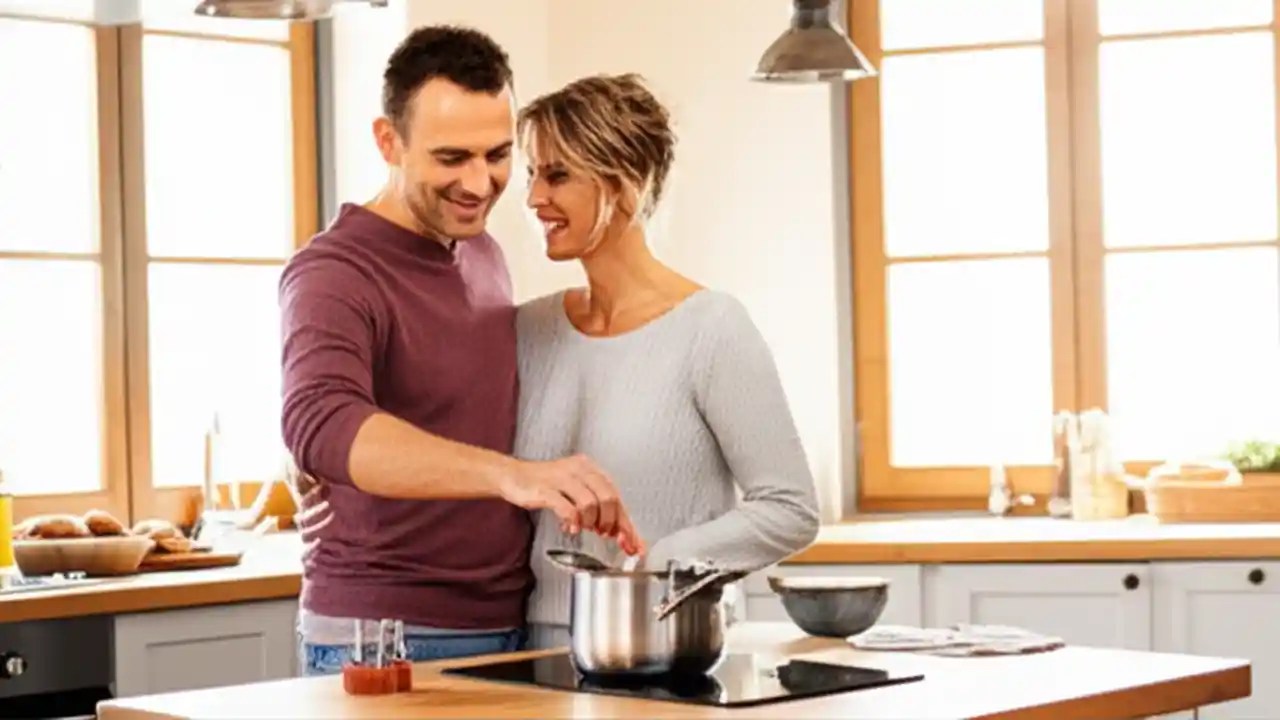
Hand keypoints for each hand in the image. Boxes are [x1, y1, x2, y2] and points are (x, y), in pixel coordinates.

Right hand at [499, 454, 644, 552]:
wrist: (513, 476)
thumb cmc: (545, 485)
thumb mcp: (575, 492)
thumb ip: (596, 509)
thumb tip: (618, 532)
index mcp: (590, 469)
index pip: (616, 496)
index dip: (626, 522)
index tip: (633, 543)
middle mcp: (579, 470)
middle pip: (608, 498)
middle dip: (611, 523)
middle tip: (605, 534)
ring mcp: (562, 478)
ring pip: (590, 502)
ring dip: (592, 522)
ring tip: (586, 528)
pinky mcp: (545, 489)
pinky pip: (566, 507)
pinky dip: (572, 521)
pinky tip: (571, 528)